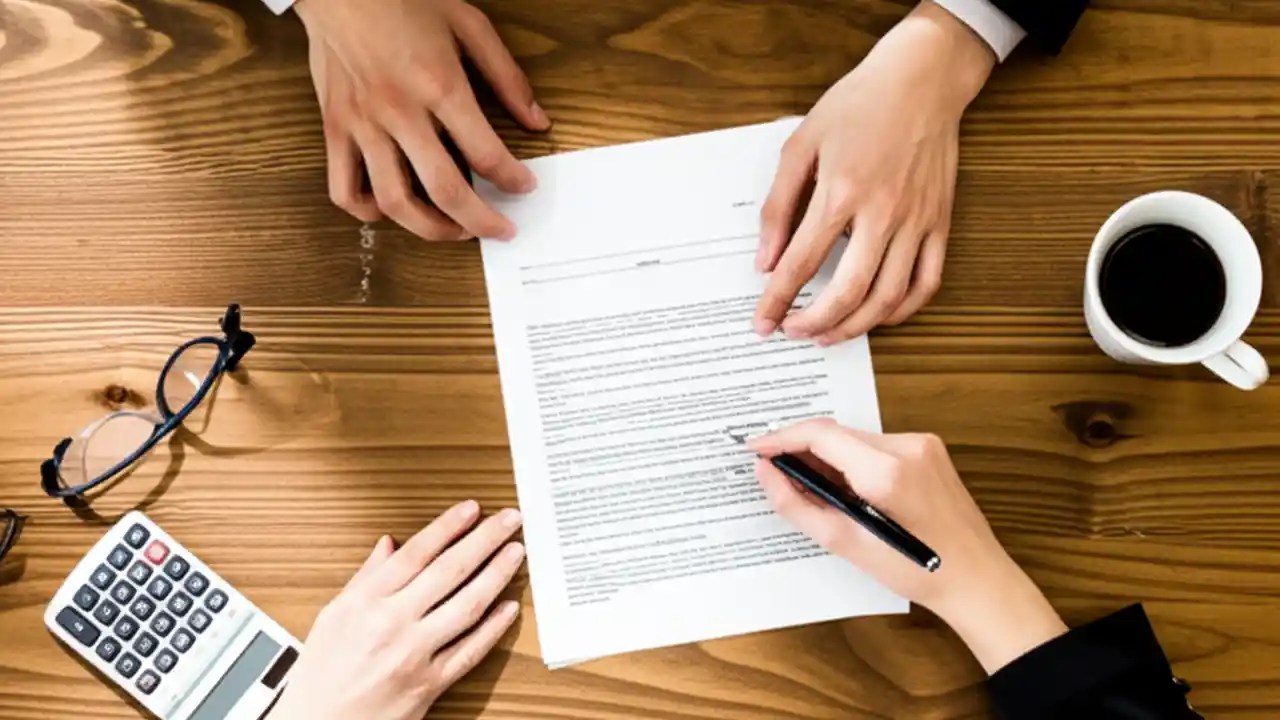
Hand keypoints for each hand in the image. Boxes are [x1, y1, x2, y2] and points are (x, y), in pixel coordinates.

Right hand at [269, 501, 525, 719]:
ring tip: (515, 553)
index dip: (449, 527)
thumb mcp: (333, 615)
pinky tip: (508, 607)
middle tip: (510, 520)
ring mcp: (414, 655)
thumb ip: (366, 578)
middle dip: (485, 540)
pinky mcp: (430, 684)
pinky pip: (470, 651)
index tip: (472, 508)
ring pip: (467, 606)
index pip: (416, 553)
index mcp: (366, 602)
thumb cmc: (322, 673)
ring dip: (496, 576)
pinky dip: (493, 628)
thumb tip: (389, 546)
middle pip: (449, 572)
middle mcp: (392, 624)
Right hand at [298, 0, 550, 239]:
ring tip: (455, 231)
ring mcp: (363, 125)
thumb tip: (537, 121)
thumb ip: (507, 77)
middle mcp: (399, 111)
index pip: (486, 153)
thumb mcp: (468, 24)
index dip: (513, 180)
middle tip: (501, 230)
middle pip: (446, 190)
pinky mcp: (334, 129)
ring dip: (431, 229)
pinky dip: (367, 211)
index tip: (525, 187)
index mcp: (438, 84)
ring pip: (395, 202)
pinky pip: (344, 188)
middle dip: (482, 222)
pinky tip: (392, 209)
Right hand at [749, 420, 1066, 672]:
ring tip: (813, 490)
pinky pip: (876, 445)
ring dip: (828, 457)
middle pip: (836, 434)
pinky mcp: (929, 448)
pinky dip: (854, 460)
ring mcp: (922, 444)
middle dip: (801, 450)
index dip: (780, 438)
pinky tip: (848, 488)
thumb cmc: (918, 570)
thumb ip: (798, 505)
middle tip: (776, 475)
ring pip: (855, 439)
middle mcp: (907, 447)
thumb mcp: (847, 544)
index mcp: (887, 472)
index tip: (755, 449)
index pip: (820, 435)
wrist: (976, 578)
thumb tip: (766, 474)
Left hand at [754, 1, 995, 343]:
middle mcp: (883, 212)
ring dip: (854, 327)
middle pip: (847, 292)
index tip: (763, 322)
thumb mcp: (801, 144)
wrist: (921, 79)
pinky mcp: (940, 223)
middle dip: (814, 323)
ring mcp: (917, 221)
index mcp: (842, 191)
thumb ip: (779, 206)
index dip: (777, 300)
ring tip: (827, 334)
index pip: (801, 263)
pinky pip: (926, 283)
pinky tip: (876, 316)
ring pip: (888, 297)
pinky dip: (901, 311)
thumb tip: (765, 260)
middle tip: (792, 332)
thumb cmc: (859, 105)